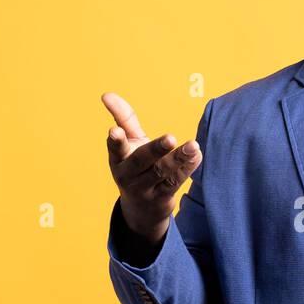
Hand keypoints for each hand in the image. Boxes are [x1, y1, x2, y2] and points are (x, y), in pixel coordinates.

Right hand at [102, 91, 201, 247]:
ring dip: (178, 158)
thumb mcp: (129, 143)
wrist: (142, 208)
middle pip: (141, 161)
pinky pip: (175, 182)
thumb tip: (106, 94)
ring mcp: (145, 188)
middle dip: (155, 149)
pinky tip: (196, 155)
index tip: (114, 130)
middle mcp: (128, 175)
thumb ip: (123, 119)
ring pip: (162, 172)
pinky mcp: (162, 197)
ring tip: (193, 146)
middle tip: (170, 137)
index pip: (115, 149)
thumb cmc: (135, 166)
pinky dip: (187, 168)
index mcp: (118, 159)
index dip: (115, 140)